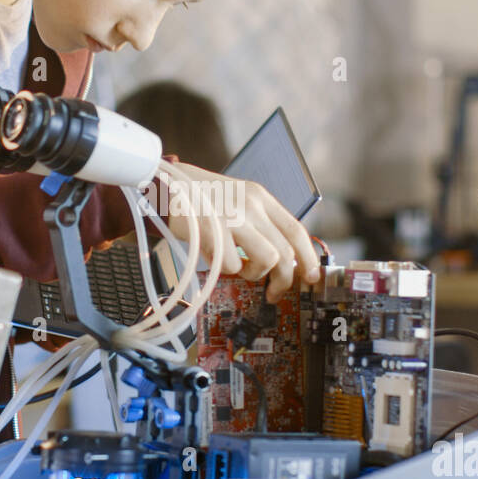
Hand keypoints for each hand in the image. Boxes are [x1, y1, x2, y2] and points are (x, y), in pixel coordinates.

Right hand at [162, 163, 321, 302]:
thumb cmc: (201, 201)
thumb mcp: (236, 200)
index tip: (312, 277)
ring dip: (254, 274)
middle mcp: (251, 205)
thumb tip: (281, 259)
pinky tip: (216, 260)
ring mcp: (233, 217)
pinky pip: (233, 265)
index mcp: (260, 197)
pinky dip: (226, 271)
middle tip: (274, 292)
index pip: (296, 230)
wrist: (165, 186)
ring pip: (267, 260)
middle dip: (284, 279)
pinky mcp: (214, 231)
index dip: (309, 257)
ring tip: (240, 270)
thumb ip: (258, 223)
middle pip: (285, 251)